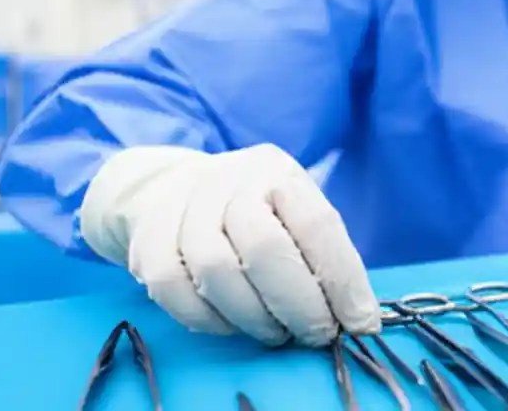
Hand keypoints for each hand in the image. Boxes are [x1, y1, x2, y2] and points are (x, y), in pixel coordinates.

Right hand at [81, 144, 379, 346]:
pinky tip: (232, 325)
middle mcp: (230, 182)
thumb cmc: (253, 210)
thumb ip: (323, 254)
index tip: (360, 321)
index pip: (317, 225)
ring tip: (277, 333)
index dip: (342, 280)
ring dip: (255, 318)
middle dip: (299, 305)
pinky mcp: (147, 239)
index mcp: (278, 173)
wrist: (169, 188)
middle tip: (317, 334)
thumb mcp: (295, 211)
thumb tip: (358, 315)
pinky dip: (209, 319)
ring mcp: (184, 208)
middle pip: (265, 250)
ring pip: (218, 273)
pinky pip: (174, 290)